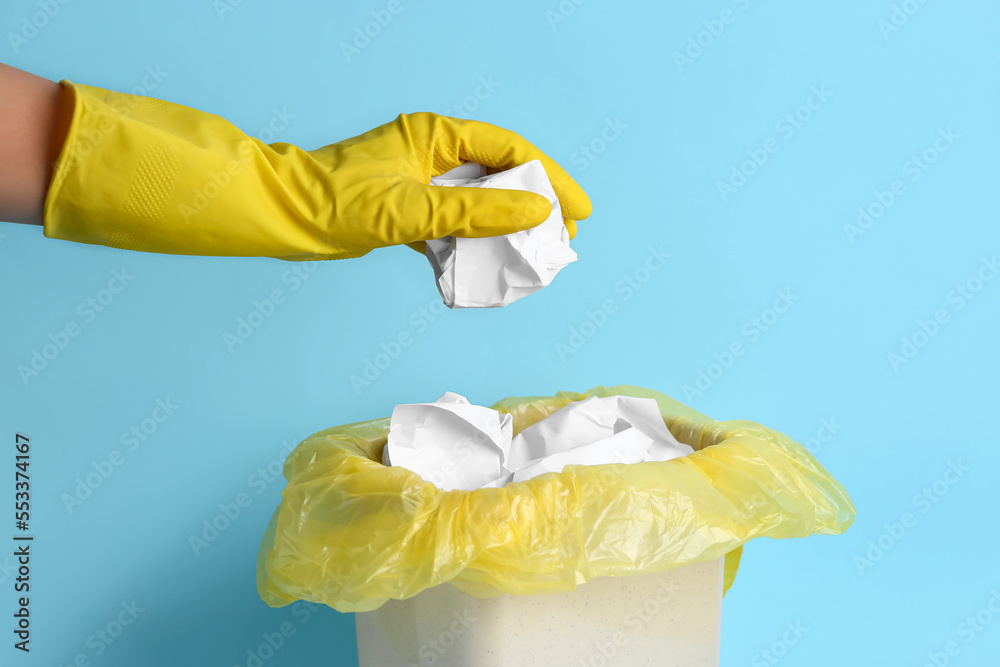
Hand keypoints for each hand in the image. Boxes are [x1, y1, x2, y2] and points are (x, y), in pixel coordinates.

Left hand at [302, 112, 591, 254]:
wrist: (283, 217)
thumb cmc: (337, 203)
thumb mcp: (412, 210)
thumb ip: (475, 212)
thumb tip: (537, 211)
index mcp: (436, 134)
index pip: (510, 150)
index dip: (550, 179)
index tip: (579, 211)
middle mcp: (433, 150)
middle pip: (501, 173)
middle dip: (536, 204)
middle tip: (565, 236)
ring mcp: (421, 179)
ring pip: (481, 199)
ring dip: (508, 225)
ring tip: (536, 252)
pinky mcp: (409, 206)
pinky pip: (457, 221)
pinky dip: (476, 241)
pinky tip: (491, 262)